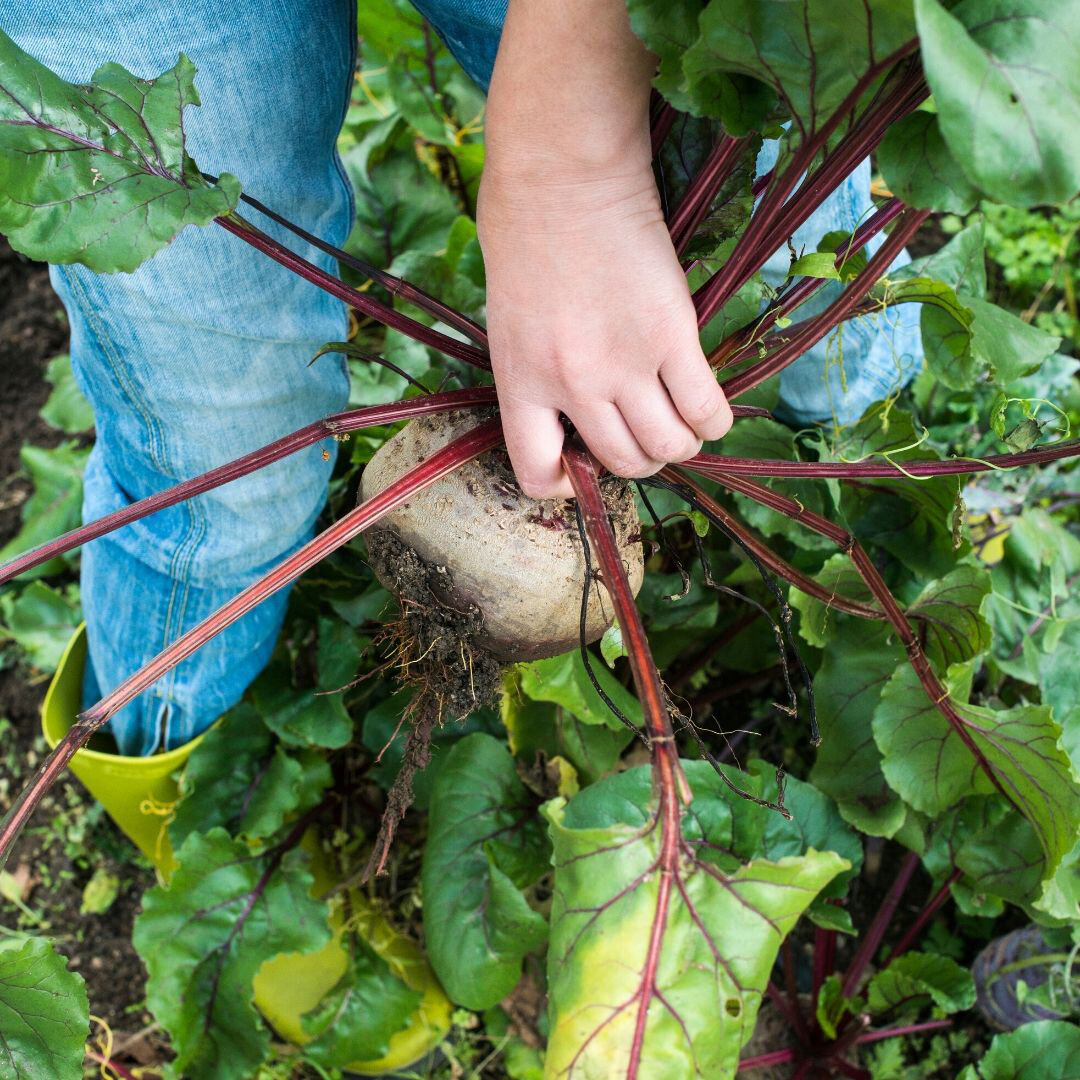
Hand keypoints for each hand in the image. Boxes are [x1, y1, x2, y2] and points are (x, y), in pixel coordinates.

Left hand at [478, 166, 732, 497]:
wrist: (563, 174)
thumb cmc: (525, 233)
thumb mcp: (509, 319)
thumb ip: (536, 372)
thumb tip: (573, 412)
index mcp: (520, 382)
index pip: (535, 472)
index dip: (564, 485)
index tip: (582, 467)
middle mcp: (571, 385)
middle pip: (621, 462)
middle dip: (639, 461)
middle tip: (647, 435)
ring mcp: (623, 364)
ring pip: (666, 446)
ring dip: (680, 446)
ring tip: (682, 426)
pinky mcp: (671, 335)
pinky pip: (704, 408)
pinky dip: (713, 421)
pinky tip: (709, 411)